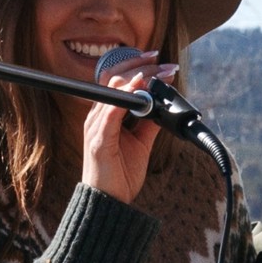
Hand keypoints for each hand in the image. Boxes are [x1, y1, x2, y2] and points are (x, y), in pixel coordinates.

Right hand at [82, 70, 162, 202]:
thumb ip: (149, 123)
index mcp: (105, 115)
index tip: (158, 60)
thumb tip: (163, 107)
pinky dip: (126, 98)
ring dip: (139, 78)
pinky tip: (140, 89)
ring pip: (113, 89)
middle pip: (115, 78)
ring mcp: (96, 126)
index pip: (117, 80)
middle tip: (165, 64)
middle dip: (141, 66)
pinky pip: (111, 112)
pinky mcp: (99, 139)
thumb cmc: (120, 174)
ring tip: (160, 73)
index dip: (136, 65)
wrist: (109, 202)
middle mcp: (98, 116)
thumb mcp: (141, 143)